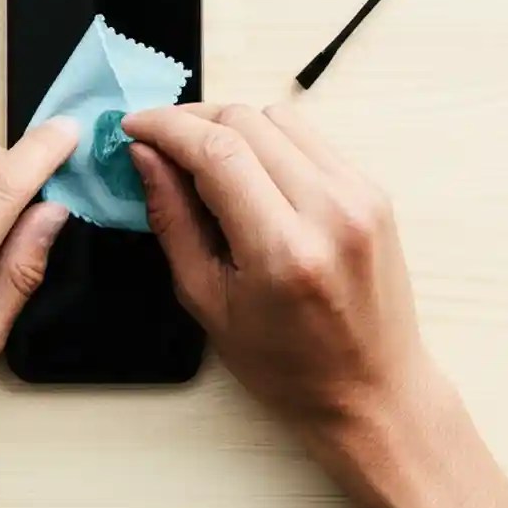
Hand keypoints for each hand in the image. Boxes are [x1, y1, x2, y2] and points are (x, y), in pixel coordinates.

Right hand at [124, 103, 507, 507]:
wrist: (372, 390)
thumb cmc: (285, 364)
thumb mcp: (207, 301)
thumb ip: (172, 220)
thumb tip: (144, 154)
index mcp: (283, 249)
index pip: (217, 150)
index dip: (166, 126)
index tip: (133, 125)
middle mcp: (330, 210)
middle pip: (246, 121)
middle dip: (192, 120)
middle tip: (159, 142)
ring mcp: (360, 195)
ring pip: (278, 117)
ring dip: (232, 127)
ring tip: (204, 161)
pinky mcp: (374, 190)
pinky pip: (310, 138)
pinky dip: (270, 143)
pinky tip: (251, 174)